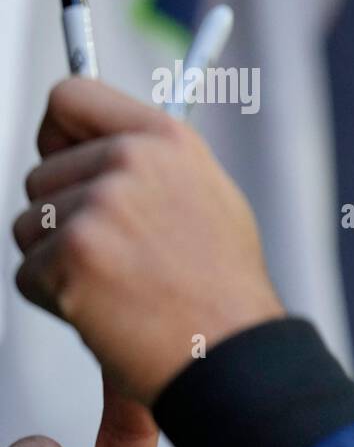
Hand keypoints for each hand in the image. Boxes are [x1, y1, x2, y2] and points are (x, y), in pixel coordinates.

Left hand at [12, 78, 285, 404]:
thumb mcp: (209, 198)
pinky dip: (57, 299)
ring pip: (28, 226)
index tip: (60, 155)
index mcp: (167, 141)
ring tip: (118, 284)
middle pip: (40, 175)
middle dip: (61, 218)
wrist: (232, 349)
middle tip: (116, 255)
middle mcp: (132, 163)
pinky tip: (108, 308)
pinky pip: (28, 274)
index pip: (71, 97)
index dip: (57, 132)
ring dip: (57, 260)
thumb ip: (152, 164)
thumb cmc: (224, 288)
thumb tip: (95, 150)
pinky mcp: (71, 255)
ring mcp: (99, 207)